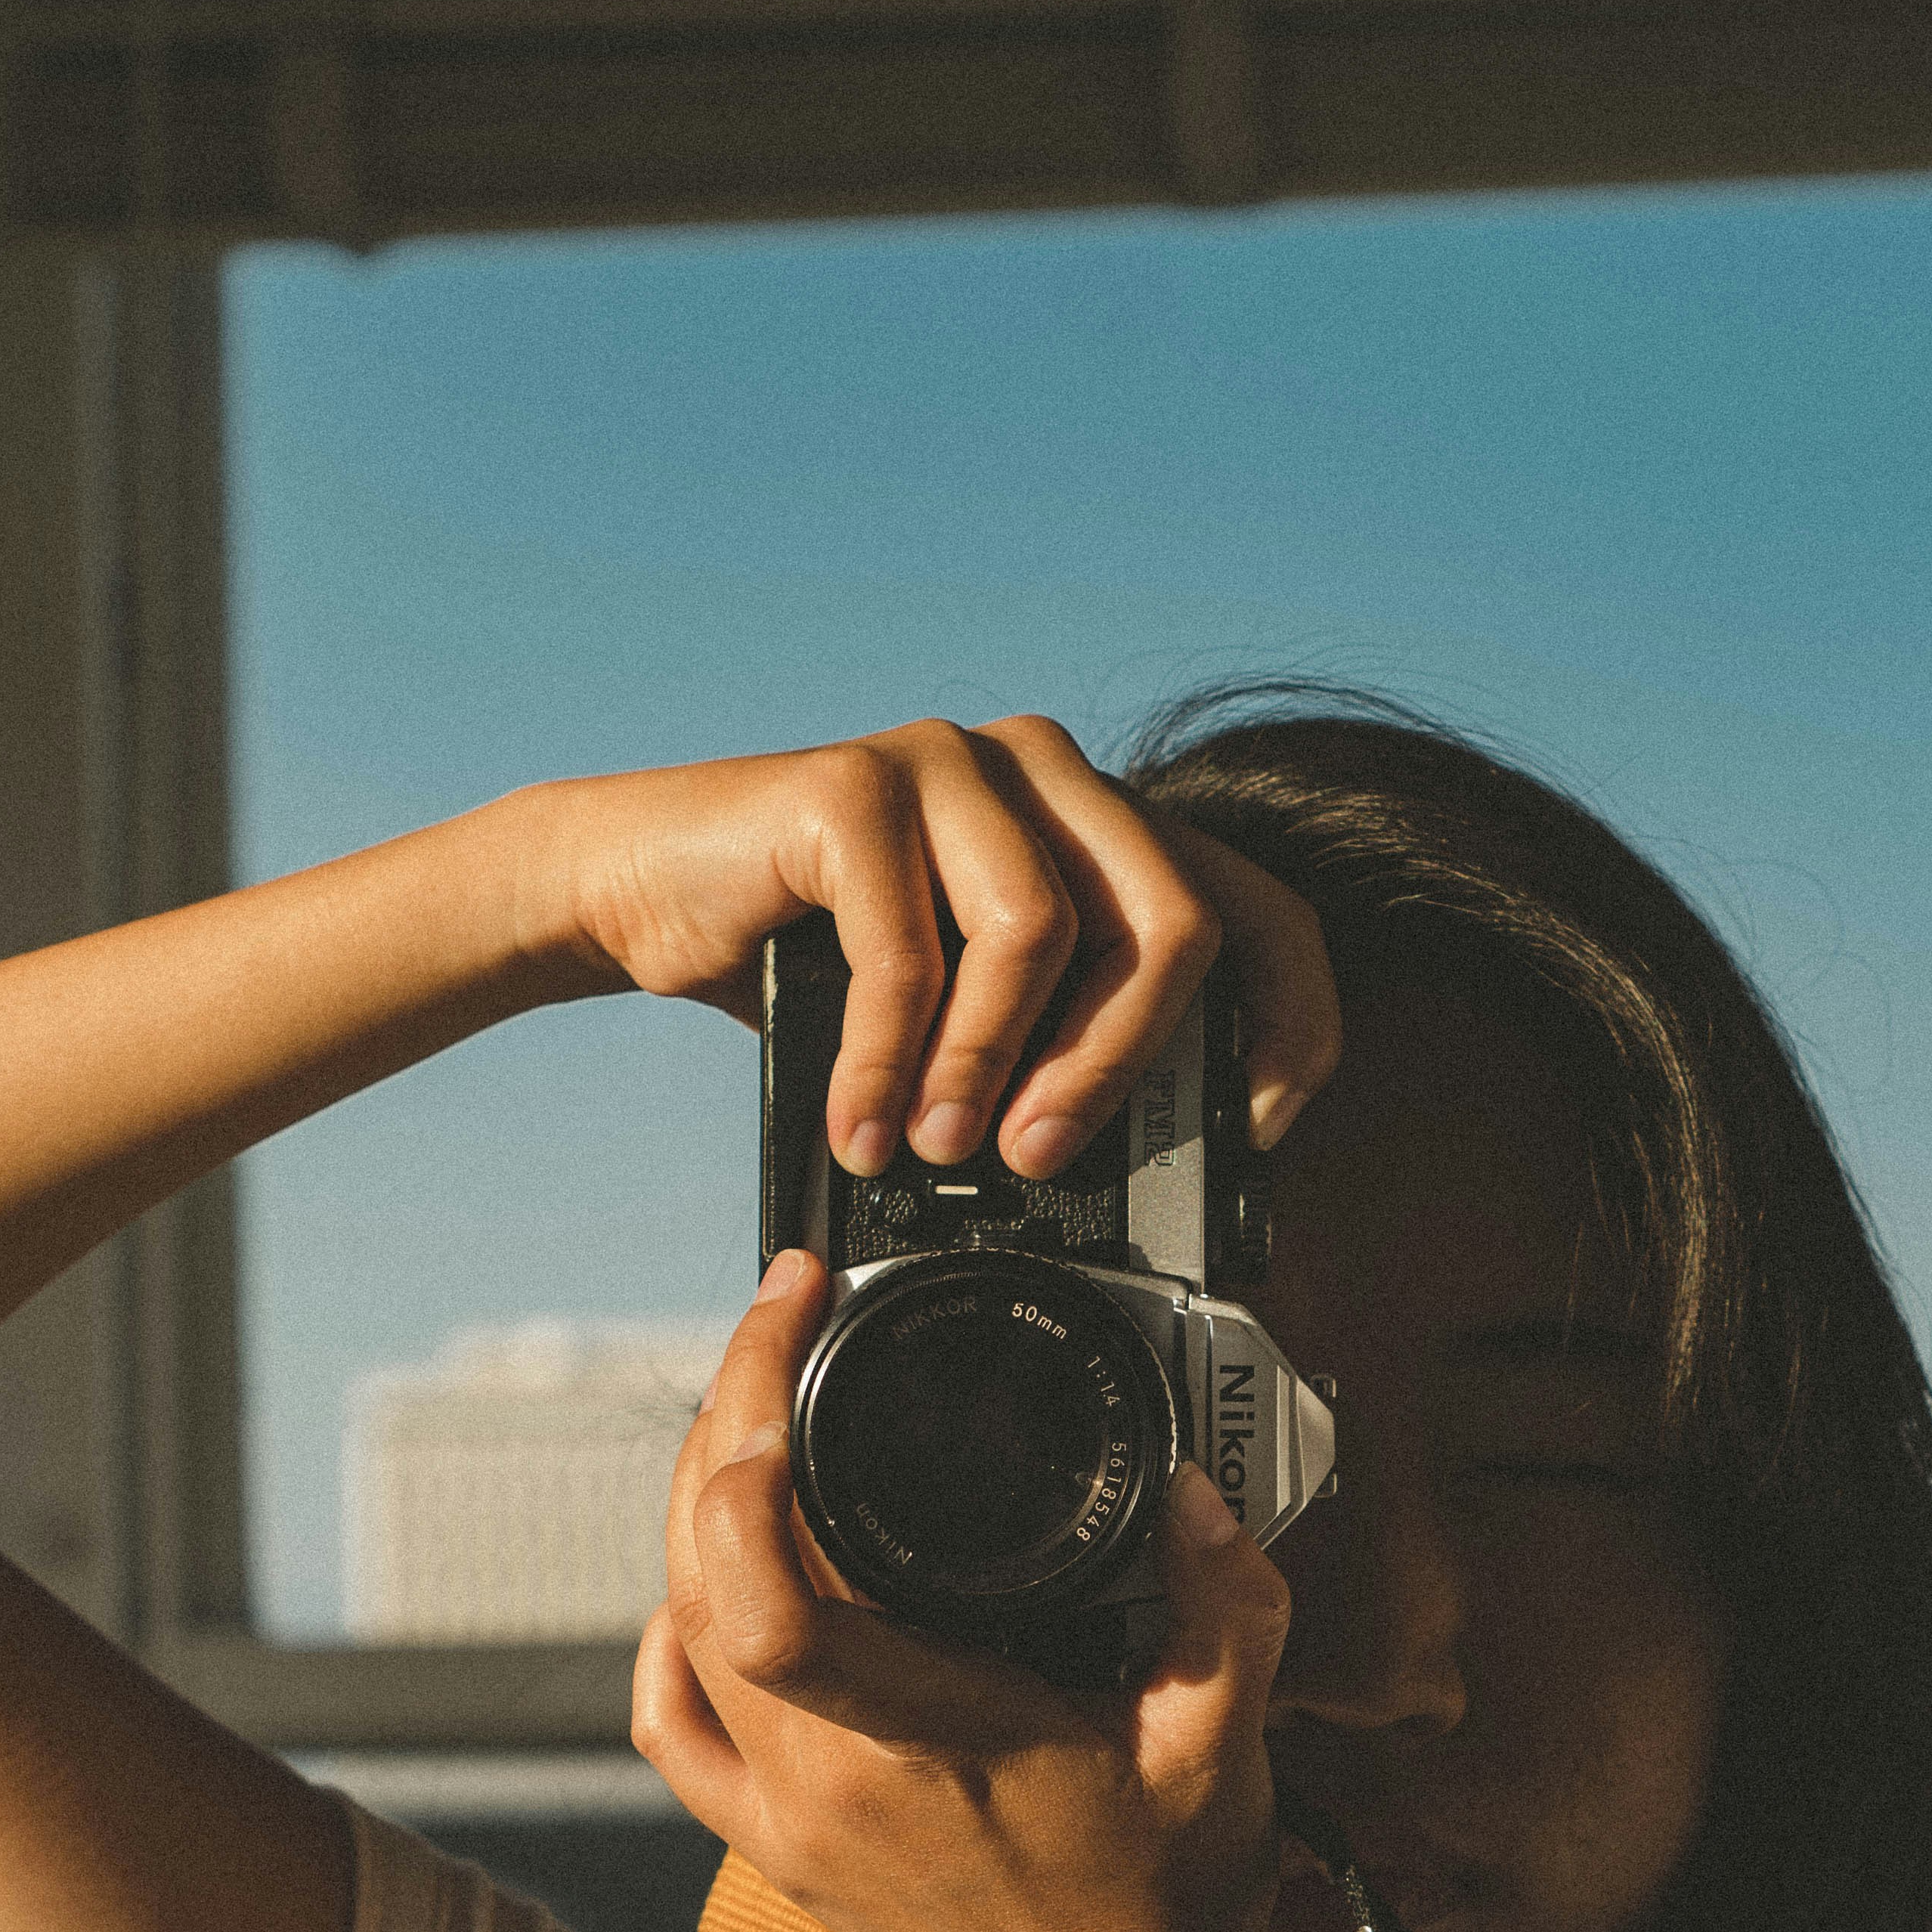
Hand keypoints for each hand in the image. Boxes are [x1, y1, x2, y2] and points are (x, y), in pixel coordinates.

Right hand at [520, 715, 1339, 1178]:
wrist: (642, 887)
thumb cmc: (810, 958)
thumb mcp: (961, 1004)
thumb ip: (1049, 1039)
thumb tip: (1131, 1172)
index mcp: (1100, 822)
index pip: (1258, 908)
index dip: (1289, 1026)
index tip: (1252, 1135)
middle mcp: (1048, 769)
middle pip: (1170, 922)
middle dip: (1116, 1068)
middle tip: (1042, 1159)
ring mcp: (954, 759)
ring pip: (1042, 932)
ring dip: (990, 1069)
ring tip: (939, 1148)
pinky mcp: (857, 781)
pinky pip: (909, 951)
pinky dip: (888, 1065)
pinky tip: (861, 1129)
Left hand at [631, 1253, 1294, 1931]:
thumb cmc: (1173, 1911)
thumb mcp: (1226, 1741)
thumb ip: (1227, 1603)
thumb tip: (1191, 1493)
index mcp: (917, 1747)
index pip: (761, 1587)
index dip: (746, 1446)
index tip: (792, 1332)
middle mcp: (820, 1787)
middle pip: (698, 1573)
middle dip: (727, 1421)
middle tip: (784, 1330)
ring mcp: (782, 1824)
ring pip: (675, 1630)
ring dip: (698, 1508)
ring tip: (762, 1415)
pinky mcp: (773, 1851)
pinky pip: (672, 1724)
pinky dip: (667, 1635)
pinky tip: (708, 1578)